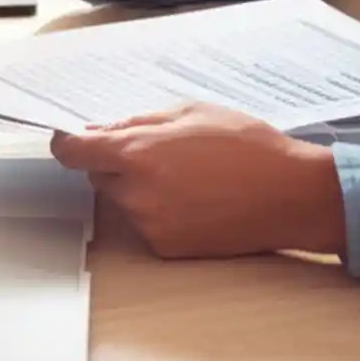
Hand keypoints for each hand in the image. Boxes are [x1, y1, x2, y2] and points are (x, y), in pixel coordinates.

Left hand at [50, 103, 345, 258]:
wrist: (290, 194)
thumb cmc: (248, 146)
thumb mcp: (192, 112)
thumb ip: (140, 121)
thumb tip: (103, 129)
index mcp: (138, 153)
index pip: (73, 152)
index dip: (69, 143)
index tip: (71, 139)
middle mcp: (136, 193)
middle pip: (99, 176)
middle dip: (117, 162)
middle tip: (160, 152)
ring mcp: (150, 224)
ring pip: (123, 201)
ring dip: (139, 187)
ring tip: (187, 176)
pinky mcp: (166, 248)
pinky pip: (146, 224)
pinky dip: (160, 212)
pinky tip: (196, 200)